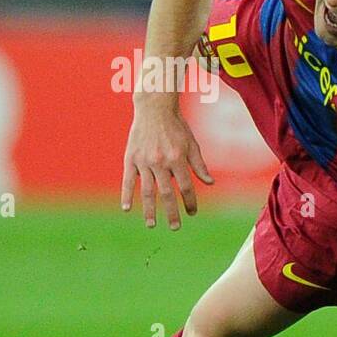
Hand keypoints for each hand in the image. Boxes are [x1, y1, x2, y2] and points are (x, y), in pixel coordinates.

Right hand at [120, 103, 213, 229]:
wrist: (154, 108)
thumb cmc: (176, 127)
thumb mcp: (192, 144)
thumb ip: (199, 165)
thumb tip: (210, 183)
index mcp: (177, 159)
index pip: (185, 187)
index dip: (190, 201)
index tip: (192, 213)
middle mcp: (161, 162)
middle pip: (167, 194)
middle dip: (171, 212)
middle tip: (175, 228)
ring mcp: (144, 161)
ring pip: (147, 191)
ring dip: (149, 210)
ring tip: (151, 225)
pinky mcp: (130, 158)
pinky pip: (128, 180)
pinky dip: (126, 195)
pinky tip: (126, 209)